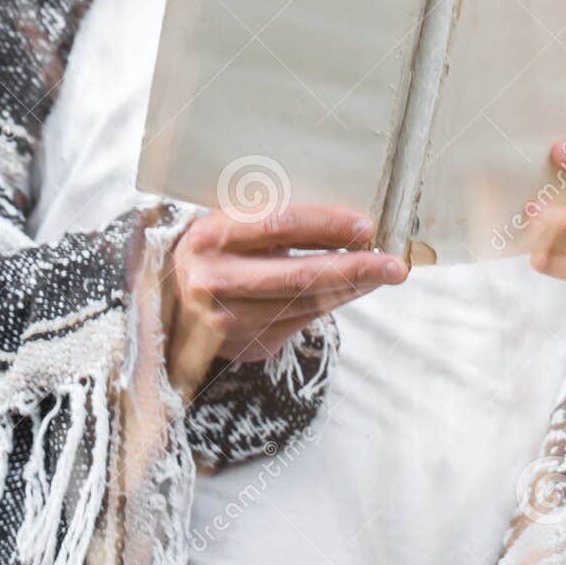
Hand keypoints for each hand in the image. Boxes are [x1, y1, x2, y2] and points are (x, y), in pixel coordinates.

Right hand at [163, 205, 406, 403]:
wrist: (171, 300)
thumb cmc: (217, 248)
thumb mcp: (233, 221)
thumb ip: (278, 220)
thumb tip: (350, 221)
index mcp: (211, 237)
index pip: (278, 225)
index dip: (326, 225)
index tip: (365, 226)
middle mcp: (214, 282)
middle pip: (298, 275)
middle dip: (355, 268)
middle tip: (394, 263)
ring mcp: (229, 320)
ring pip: (306, 304)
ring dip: (352, 288)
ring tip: (385, 273)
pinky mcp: (248, 345)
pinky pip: (303, 322)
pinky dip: (334, 303)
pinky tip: (355, 288)